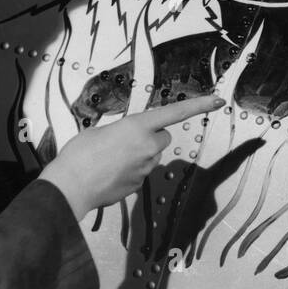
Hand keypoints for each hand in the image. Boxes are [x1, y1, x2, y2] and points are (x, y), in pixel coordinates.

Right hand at [40, 96, 223, 217]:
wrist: (70, 187)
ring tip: (110, 159)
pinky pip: (140, 173)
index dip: (198, 105)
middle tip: (126, 140)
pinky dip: (129, 171)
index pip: (175, 112)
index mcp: (138, 127)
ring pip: (151, 157)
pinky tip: (109, 173)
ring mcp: (144, 169)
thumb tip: (125, 138)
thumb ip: (121, 131)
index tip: (217, 101)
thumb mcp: (99, 131)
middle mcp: (147, 147)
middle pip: (162, 137)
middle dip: (151, 137)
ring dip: (138, 155)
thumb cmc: (79, 156)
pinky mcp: (138, 186)